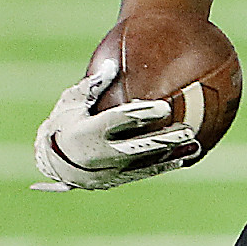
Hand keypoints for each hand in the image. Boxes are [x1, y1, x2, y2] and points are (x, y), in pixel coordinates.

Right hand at [32, 63, 197, 191]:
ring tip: (195, 145)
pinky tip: (182, 158)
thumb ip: (93, 86)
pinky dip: (162, 166)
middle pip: (138, 147)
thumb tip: (112, 64)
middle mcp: (98, 156)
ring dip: (170, 155)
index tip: (164, 107)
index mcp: (86, 132)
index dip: (142, 115)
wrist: (52, 161)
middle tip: (187, 130)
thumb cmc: (63, 122)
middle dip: (164, 139)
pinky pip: (142, 174)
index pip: (119, 122)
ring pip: (145, 164)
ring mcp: (107, 172)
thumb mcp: (71, 101)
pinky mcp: (114, 181)